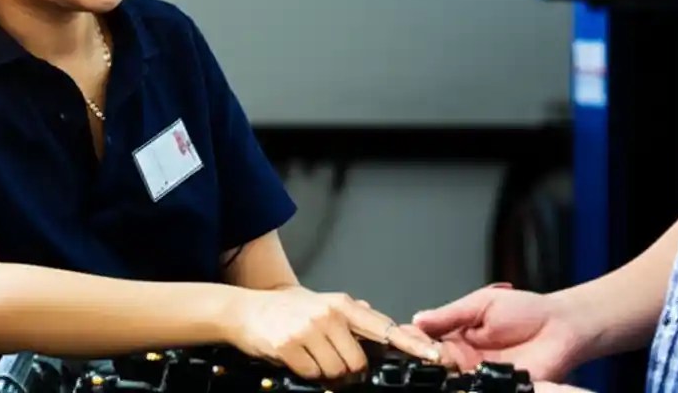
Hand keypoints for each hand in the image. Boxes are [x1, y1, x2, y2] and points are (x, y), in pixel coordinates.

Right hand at [227, 287, 441, 380]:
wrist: (244, 311)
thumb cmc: (285, 310)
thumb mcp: (320, 303)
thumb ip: (350, 313)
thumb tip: (375, 313)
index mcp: (342, 304)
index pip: (384, 326)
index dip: (411, 343)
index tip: (433, 355)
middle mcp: (329, 314)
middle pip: (358, 362)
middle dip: (346, 369)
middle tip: (326, 357)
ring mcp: (309, 329)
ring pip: (337, 372)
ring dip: (324, 372)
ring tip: (309, 355)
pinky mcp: (290, 346)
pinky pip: (312, 375)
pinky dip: (305, 373)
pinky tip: (295, 357)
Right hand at [412, 283, 592, 381]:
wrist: (562, 328)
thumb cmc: (526, 311)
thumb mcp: (482, 304)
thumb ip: (450, 314)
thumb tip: (416, 319)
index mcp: (457, 338)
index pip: (426, 342)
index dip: (411, 340)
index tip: (397, 337)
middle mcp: (464, 362)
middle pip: (432, 366)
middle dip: (419, 360)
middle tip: (414, 354)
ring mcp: (479, 379)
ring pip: (449, 383)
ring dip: (438, 377)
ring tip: (427, 369)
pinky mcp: (498, 389)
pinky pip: (474, 391)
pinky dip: (464, 388)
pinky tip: (454, 381)